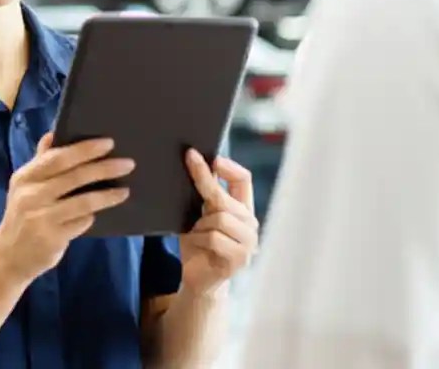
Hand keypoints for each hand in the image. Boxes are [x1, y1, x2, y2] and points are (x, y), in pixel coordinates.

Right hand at [0, 133, 134, 282]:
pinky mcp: (52, 237)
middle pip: (74, 176)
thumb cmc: (23, 215)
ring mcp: (41, 217)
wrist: (9, 256)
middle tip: (127, 164)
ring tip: (124, 190)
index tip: (108, 143)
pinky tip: (100, 213)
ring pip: (83, 201)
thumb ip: (41, 162)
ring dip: (107, 195)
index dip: (84, 149)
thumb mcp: (25, 187)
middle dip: (103, 168)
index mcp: (25, 177)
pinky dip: (92, 216)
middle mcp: (31, 195)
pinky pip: (81, 222)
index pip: (57, 157)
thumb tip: (52, 135)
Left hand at [179, 149, 258, 295]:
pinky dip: (199, 239)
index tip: (209, 157)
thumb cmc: (199, 245)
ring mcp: (248, 242)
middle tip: (188, 163)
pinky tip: (196, 245)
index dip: (228, 166)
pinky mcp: (239, 258)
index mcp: (243, 209)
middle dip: (204, 182)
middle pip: (226, 197)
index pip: (244, 179)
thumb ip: (206, 194)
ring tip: (194, 232)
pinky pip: (214, 238)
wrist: (198, 280)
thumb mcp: (199, 215)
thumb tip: (198, 162)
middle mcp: (250, 223)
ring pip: (219, 218)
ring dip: (199, 224)